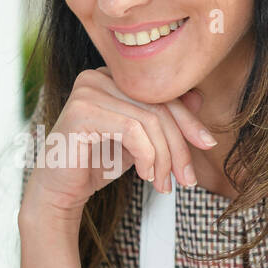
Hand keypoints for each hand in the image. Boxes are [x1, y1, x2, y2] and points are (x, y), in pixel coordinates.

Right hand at [23, 70, 216, 219]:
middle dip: (179, 146)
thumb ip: (162, 118)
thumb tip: (198, 97)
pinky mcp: (81, 112)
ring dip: (163, 158)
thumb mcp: (139, 141)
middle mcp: (97, 77)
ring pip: (149, 121)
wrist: (60, 191)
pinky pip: (132, 130)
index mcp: (111, 77)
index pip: (162, 94)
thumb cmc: (96, 163)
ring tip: (163, 183)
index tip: (207, 145)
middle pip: (158, 106)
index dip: (189, 120)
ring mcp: (87, 91)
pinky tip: (145, 176)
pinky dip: (146, 156)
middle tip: (186, 178)